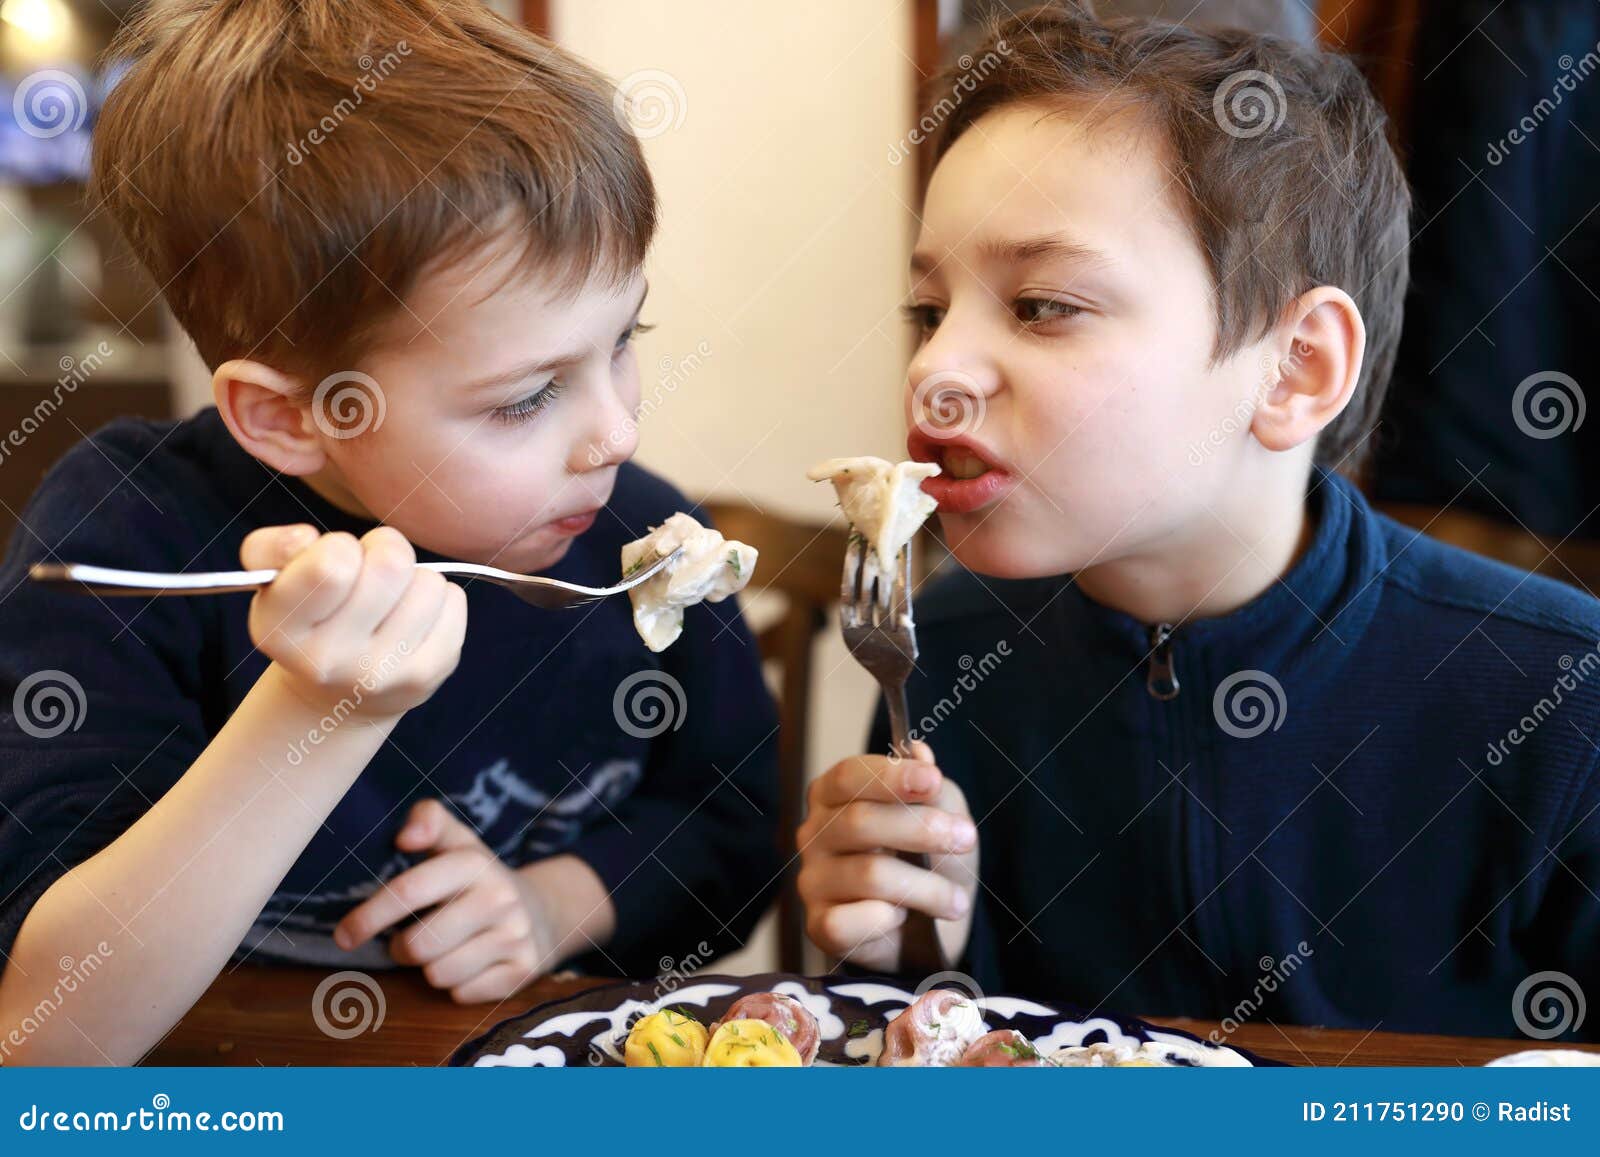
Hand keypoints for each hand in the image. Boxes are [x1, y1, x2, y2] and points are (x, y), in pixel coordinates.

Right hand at [241, 524, 466, 720]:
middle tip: (369, 574)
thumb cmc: (310, 619)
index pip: (332, 565)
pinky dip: (439, 600)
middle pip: (391, 563)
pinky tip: (411, 620)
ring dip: (413, 578)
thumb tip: (303, 538)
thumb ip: (270, 548)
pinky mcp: (426, 675)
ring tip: (389, 601)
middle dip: (384, 552)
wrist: (340, 696)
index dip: (341, 547)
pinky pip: (453, 600)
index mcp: (281, 631)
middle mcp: (328, 661)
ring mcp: (381, 673)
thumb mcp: (273, 584)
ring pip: (427, 581)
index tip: (336, 563)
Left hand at [333, 800, 552, 1002]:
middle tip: (407, 941)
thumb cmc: (478, 880)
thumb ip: (429, 820)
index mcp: (475, 862)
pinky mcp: (524, 971)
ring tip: (442, 951)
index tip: (344, 935)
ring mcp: (515, 936)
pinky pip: (464, 994)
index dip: (370, 915)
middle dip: (401, 949)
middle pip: (419, 944)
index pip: (410, 890)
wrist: (543, 911)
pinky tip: (470, 966)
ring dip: (430, 968)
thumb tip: (404, 837)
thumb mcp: (458, 842)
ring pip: (439, 974)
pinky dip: (457, 986)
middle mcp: (500, 898)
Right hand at [796, 741, 978, 972]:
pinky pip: (849, 922)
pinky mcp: (819, 926)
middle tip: (965, 839)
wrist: (935, 923)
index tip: (933, 779)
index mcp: (834, 794)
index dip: (891, 776)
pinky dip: (887, 920)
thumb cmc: (931, 858)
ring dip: (926, 887)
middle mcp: (815, 833)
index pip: (851, 776)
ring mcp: (813, 880)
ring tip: (955, 899)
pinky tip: (902, 917)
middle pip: (860, 821)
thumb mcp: (942, 813)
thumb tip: (919, 751)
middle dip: (922, 829)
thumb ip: (930, 787)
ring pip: (869, 874)